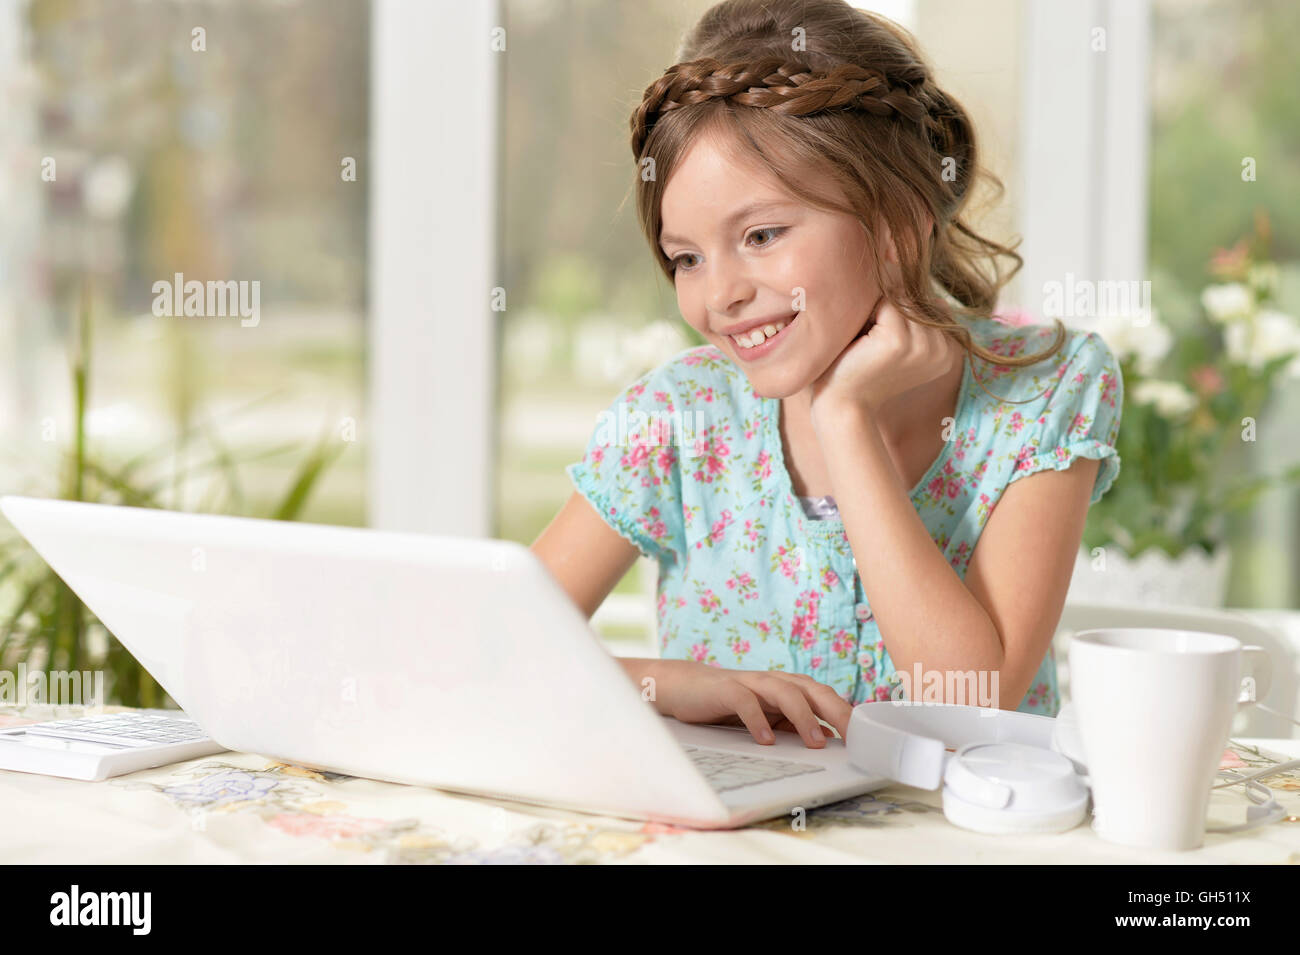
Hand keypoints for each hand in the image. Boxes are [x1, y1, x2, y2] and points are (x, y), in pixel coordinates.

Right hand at [651, 660, 852, 747]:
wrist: (684, 688)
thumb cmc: (730, 704)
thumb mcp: (766, 716)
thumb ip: (792, 724)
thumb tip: (829, 740)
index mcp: (786, 687)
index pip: (824, 696)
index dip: (845, 713)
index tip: (866, 737)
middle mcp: (773, 681)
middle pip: (812, 689)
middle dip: (836, 710)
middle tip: (854, 736)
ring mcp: (750, 683)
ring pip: (784, 692)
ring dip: (803, 717)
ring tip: (816, 742)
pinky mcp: (725, 689)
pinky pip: (745, 702)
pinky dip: (758, 720)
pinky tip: (766, 740)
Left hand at [809, 295, 960, 420]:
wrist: (841, 405)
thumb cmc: (862, 371)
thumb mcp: (896, 343)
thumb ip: (915, 317)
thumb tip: (927, 286)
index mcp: (947, 352)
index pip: (929, 304)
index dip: (899, 312)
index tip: (879, 340)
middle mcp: (942, 349)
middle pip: (915, 298)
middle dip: (887, 308)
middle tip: (867, 340)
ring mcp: (922, 345)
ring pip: (901, 298)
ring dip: (876, 310)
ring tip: (864, 341)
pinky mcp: (899, 342)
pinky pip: (885, 303)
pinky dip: (867, 314)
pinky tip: (859, 341)